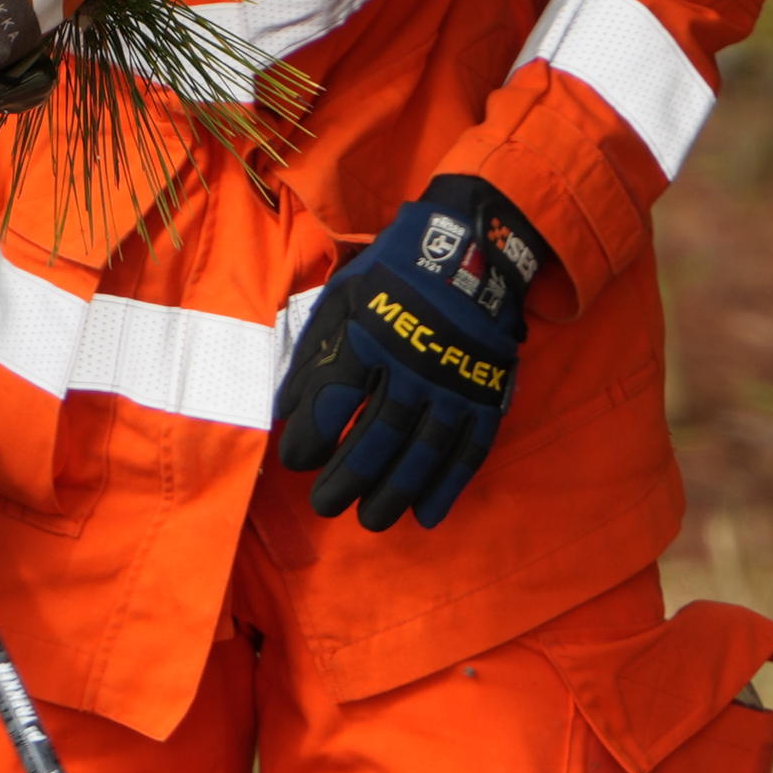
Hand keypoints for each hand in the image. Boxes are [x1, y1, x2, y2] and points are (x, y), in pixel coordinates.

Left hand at [270, 178, 551, 531]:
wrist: (471, 252)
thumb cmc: (392, 278)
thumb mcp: (341, 299)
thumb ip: (314, 354)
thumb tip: (286, 412)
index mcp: (369, 335)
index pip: (332, 399)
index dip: (310, 438)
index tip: (296, 462)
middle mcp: (412, 363)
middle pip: (377, 434)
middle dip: (348, 478)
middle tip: (326, 506)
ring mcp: (454, 382)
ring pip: (423, 450)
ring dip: (395, 492)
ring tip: (372, 520)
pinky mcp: (487, 393)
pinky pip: (469, 450)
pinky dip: (448, 485)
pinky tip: (428, 514)